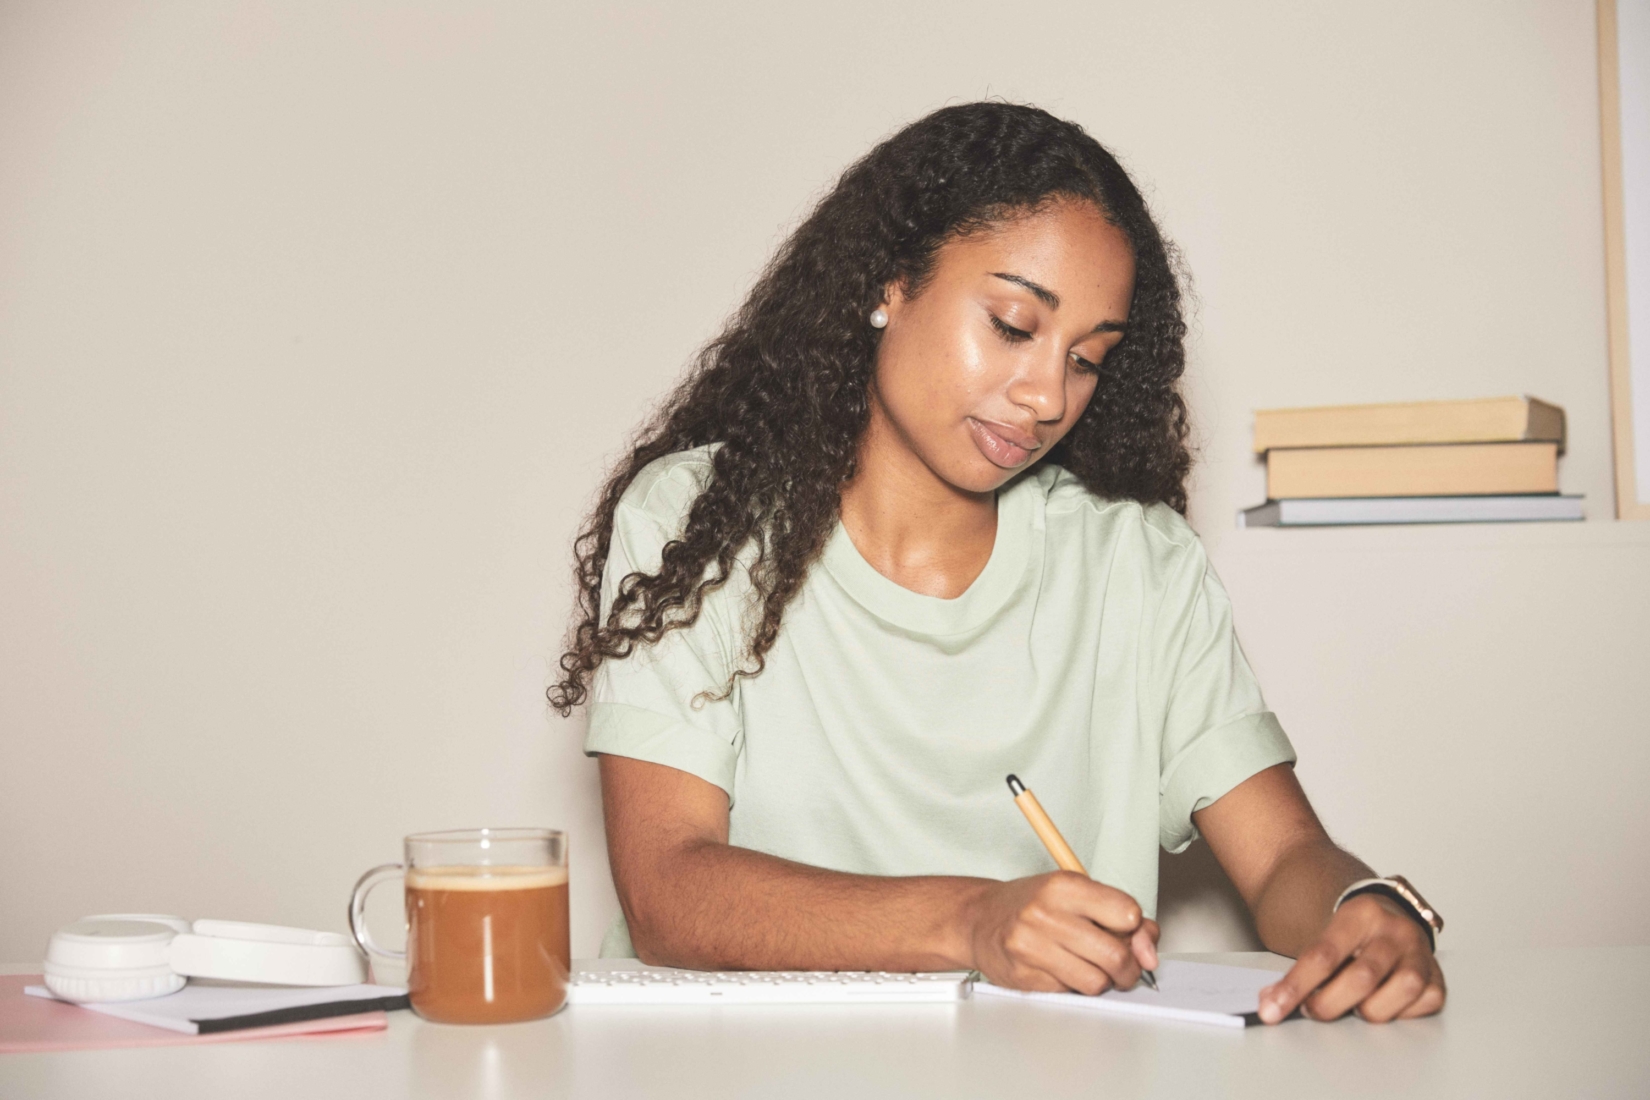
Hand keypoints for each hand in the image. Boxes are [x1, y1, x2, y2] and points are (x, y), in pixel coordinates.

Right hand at [966, 872, 1159, 993]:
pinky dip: (1074, 987)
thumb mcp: (1076, 893)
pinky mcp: (1024, 975)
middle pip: (1116, 955)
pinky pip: (1070, 993)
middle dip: (1128, 969)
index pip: (1127, 913)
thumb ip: (1120, 917)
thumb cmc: (1032, 904)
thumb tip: (1149, 953)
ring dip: (1102, 981)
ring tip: (1090, 967)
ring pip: (1097, 982)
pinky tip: (1062, 970)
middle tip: (1123, 967)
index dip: (1134, 929)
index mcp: (1064, 885)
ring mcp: (1031, 946)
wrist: (978, 919)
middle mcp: (1045, 913)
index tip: (1126, 931)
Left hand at [1257, 894, 1445, 1023]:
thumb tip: (1271, 1002)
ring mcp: (1420, 951)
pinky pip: (1426, 1002)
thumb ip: (1300, 966)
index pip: (1323, 955)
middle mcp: (1395, 928)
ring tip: (1352, 1005)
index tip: (1271, 1009)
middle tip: (1311, 1009)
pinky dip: (1402, 1011)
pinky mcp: (1437, 974)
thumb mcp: (1318, 932)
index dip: (1295, 986)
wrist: (1379, 910)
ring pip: (1402, 989)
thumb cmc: (1343, 928)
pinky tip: (1382, 1004)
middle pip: (1363, 977)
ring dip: (1370, 1009)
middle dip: (1329, 1003)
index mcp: (1360, 912)